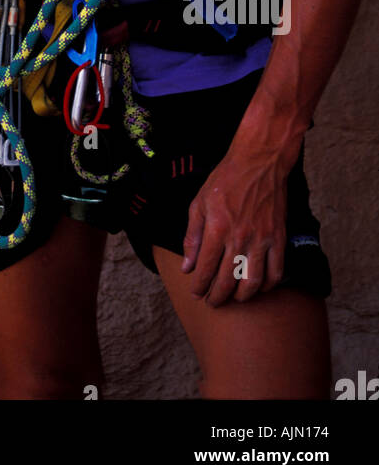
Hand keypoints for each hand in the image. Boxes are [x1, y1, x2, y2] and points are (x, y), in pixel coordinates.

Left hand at [181, 148, 288, 305]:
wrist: (259, 162)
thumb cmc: (225, 180)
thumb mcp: (199, 203)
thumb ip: (192, 236)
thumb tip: (187, 267)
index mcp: (217, 228)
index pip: (205, 269)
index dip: (199, 286)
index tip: (196, 293)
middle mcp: (239, 237)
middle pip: (227, 280)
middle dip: (217, 297)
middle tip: (212, 302)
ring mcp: (261, 239)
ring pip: (252, 282)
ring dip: (241, 297)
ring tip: (233, 299)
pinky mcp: (278, 238)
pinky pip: (276, 272)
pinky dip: (267, 286)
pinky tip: (258, 287)